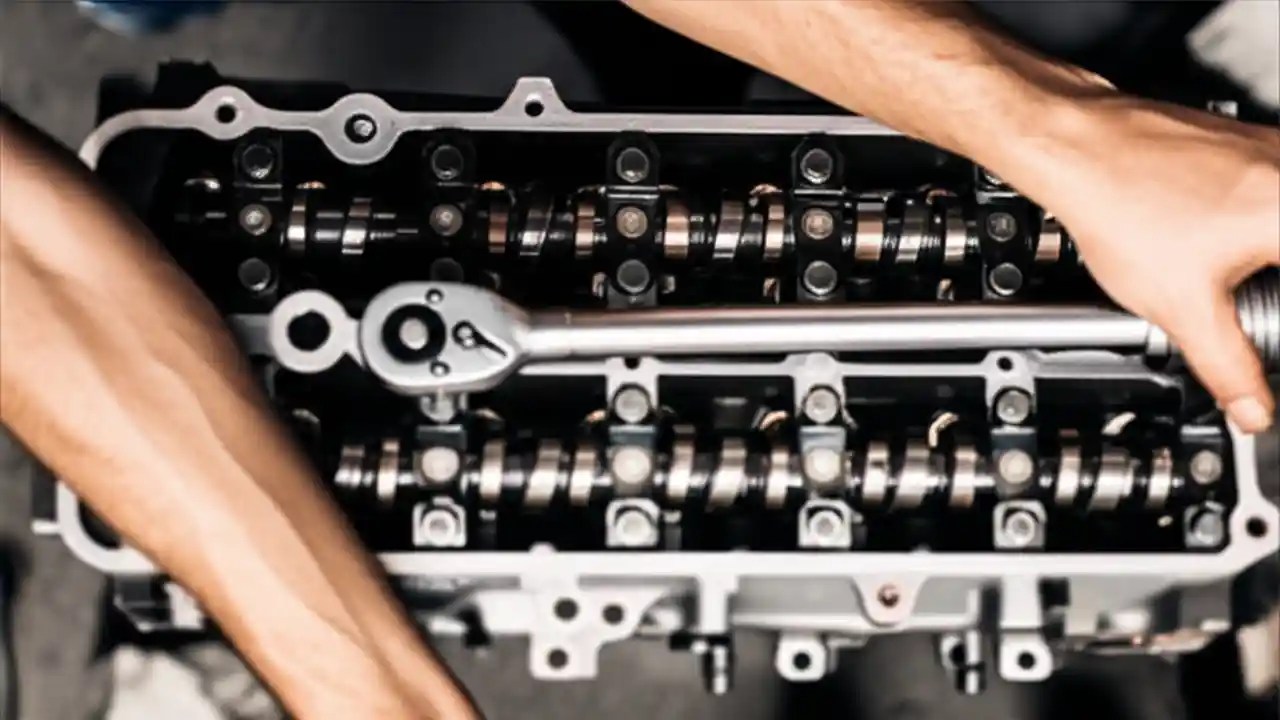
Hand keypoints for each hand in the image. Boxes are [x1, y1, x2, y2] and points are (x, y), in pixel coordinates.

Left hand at [1035, 100, 1279, 431]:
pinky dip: (1262, 226)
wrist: (1075, 149)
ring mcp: (1274, 151)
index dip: (1276, 317)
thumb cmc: (1120, 206)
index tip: (1265, 327)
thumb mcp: (1181, 308)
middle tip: (1249, 309)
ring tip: (1226, 277)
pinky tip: (1222, 245)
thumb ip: (1229, 367)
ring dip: (1264, 261)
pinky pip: (1274, 194)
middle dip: (1268, 288)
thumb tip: (1255, 410)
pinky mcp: (1248, 146)